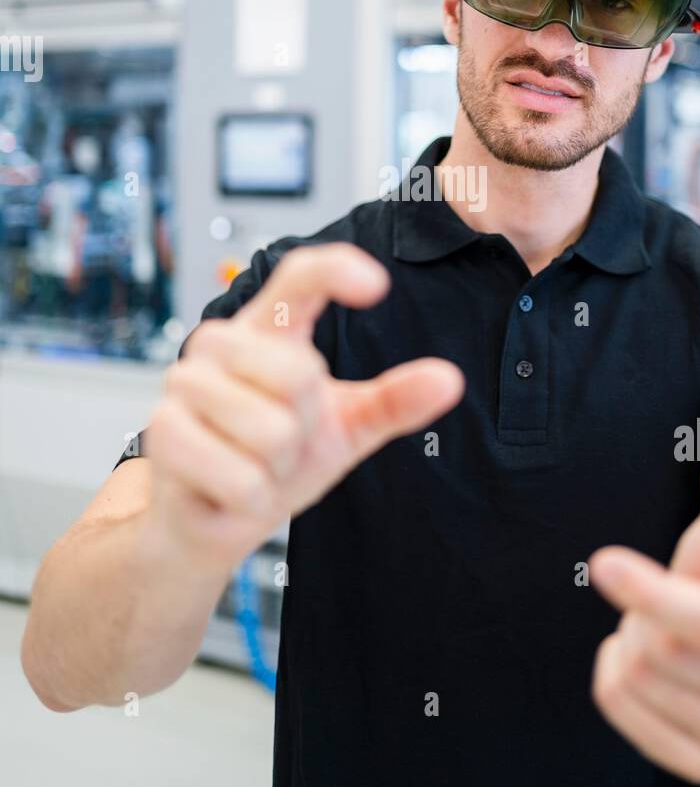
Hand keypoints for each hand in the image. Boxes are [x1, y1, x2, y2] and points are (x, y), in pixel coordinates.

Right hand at [146, 243, 463, 571]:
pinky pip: (243, 475)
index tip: (378, 286)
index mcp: (267, 329)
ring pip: (271, 432)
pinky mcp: (163, 432)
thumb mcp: (346, 427)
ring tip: (255, 464)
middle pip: (300, 375)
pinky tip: (231, 489)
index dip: (337, 269)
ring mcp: (184, 384)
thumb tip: (449, 379)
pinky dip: (252, 497)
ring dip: (276, 468)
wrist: (209, 517)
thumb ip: (393, 401)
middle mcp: (219, 343)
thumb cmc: (275, 459)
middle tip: (283, 442)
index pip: (300, 275)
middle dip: (305, 429)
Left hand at [588, 456, 699, 782]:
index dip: (656, 594)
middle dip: (645, 613)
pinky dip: (616, 679)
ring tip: (662, 630)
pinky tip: (646, 664)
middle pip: (666, 653)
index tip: (604, 562)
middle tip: (661, 598)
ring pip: (638, 682)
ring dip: (631, 643)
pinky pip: (622, 712)